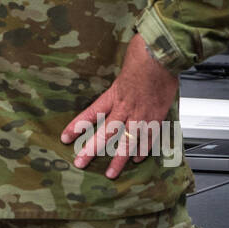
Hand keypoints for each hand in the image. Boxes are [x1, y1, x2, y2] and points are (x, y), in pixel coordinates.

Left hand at [60, 34, 179, 179]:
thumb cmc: (143, 55)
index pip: (90, 114)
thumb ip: (117, 84)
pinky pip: (149, 138)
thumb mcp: (122, 69)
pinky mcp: (158, 116)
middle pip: (105, 133)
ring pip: (127, 142)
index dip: (77, 127)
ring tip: (111, 173)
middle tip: (80, 162)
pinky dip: (143, 150)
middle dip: (92, 150)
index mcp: (113, 94)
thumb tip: (117, 86)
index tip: (65, 137)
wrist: (163, 54)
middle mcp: (125, 107)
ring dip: (118, 159)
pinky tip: (137, 159)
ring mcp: (142, 114)